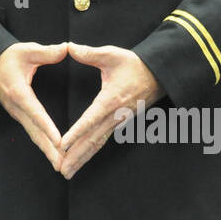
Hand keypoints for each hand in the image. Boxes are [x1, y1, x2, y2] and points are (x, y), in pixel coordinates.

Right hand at [0, 41, 68, 170]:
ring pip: (33, 135)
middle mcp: (16, 107)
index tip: (59, 141)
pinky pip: (32, 132)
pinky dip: (43, 144)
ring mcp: (16, 113)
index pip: (36, 113)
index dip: (48, 127)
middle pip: (35, 132)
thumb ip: (47, 52)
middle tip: (63, 164)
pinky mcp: (18, 115)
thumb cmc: (7, 56)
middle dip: (49, 149)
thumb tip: (67, 49)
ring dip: (47, 150)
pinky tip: (53, 153)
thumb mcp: (26, 50)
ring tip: (61, 165)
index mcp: (19, 92)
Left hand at [59, 44, 164, 178]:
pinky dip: (90, 153)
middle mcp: (115, 115)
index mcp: (111, 99)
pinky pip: (102, 141)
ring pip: (97, 144)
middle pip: (93, 139)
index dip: (76, 132)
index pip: (91, 119)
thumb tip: (68, 47)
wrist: (160, 74)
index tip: (62, 144)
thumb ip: (89, 53)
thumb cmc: (135, 64)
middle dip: (76, 156)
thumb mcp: (112, 55)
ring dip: (82, 159)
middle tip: (60, 169)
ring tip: (66, 172)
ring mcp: (119, 122)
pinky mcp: (120, 124)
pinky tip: (80, 161)